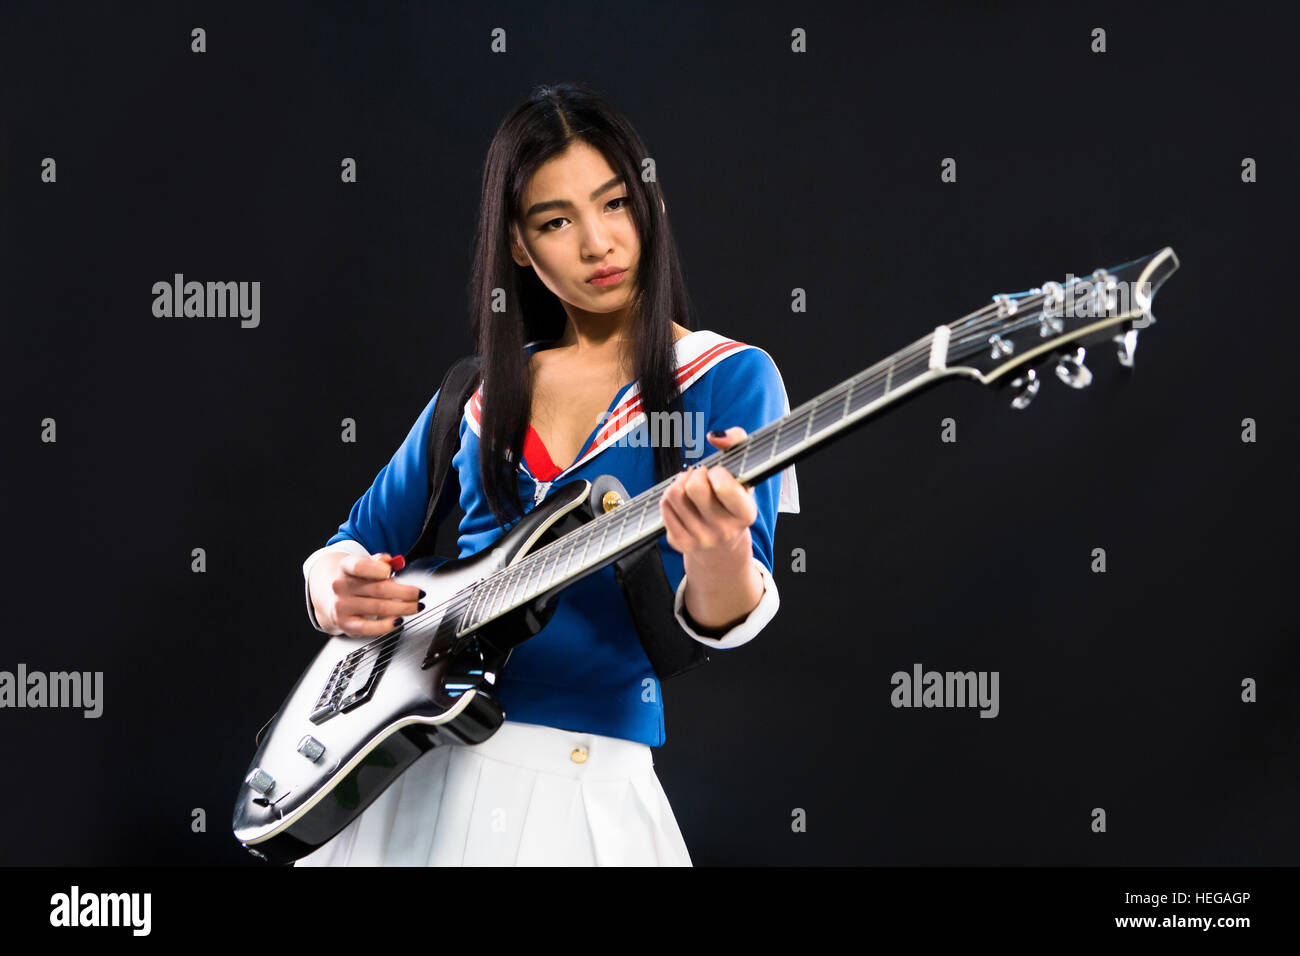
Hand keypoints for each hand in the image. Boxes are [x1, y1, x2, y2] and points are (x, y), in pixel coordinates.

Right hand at [310, 551, 422, 636]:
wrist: (332, 596)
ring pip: (378, 607)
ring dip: (402, 608)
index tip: (392, 572)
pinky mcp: (346, 624)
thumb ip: (380, 561)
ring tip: (416, 606)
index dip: (377, 569)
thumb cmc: (357, 579)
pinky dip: (386, 625)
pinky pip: (368, 628)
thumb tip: (392, 561)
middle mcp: (340, 586)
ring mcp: (342, 606)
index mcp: (345, 567)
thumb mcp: (366, 564)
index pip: (359, 566)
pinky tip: (399, 620)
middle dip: (404, 592)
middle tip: (419, 594)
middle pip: (377, 589)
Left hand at [659, 426, 756, 558]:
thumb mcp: (744, 474)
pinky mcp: (680, 543)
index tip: (719, 475)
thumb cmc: (732, 502)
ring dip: (680, 483)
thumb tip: (715, 436)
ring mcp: (701, 539)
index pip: (723, 485)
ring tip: (690, 487)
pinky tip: (683, 501)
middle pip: (694, 486)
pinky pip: (664, 506)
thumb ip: (737, 442)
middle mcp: (725, 530)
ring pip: (675, 494)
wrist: (723, 546)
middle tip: (701, 477)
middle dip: (695, 474)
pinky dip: (670, 497)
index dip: (716, 472)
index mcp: (746, 513)